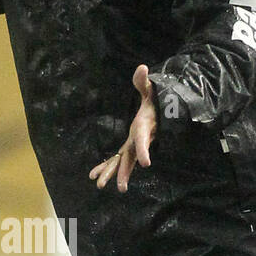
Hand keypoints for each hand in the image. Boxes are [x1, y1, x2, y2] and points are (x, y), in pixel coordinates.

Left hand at [90, 64, 156, 192]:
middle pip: (131, 158)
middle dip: (124, 172)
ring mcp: (134, 145)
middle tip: (120, 188)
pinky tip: (93, 176)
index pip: (144, 140)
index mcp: (144, 127)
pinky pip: (117, 159)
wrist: (162, 110)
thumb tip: (142, 68)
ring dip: (111, 174)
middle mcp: (139, 140)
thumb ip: (144, 81)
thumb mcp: (151, 89)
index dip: (145, 150)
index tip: (147, 163)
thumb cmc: (156, 100)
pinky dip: (106, 167)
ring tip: (99, 186)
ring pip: (122, 163)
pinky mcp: (129, 147)